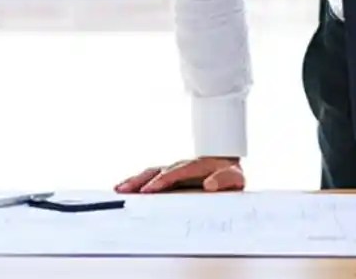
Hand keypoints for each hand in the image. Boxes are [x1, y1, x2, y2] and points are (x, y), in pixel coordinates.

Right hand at [115, 157, 244, 193]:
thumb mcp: (235, 178)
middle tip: (126, 189)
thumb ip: (225, 180)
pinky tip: (124, 188)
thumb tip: (210, 185)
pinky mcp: (167, 177)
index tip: (150, 189)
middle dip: (141, 180)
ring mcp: (172, 170)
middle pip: (157, 171)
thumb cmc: (230, 175)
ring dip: (134, 180)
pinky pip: (149, 178)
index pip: (175, 172)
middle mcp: (180, 166)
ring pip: (150, 173)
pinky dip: (136, 182)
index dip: (162, 180)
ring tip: (119, 189)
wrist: (227, 167)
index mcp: (196, 166)